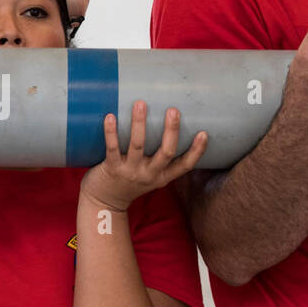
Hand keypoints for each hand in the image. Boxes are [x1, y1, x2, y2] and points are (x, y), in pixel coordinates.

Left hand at [80, 101, 207, 211]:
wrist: (104, 202)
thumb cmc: (129, 182)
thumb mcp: (149, 175)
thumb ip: (157, 156)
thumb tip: (168, 121)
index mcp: (162, 177)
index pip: (185, 165)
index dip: (196, 151)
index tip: (204, 133)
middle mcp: (148, 175)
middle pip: (166, 153)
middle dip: (171, 131)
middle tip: (173, 110)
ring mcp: (130, 172)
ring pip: (138, 146)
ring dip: (139, 123)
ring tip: (141, 104)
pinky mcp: (111, 168)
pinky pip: (112, 148)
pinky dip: (111, 132)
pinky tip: (110, 117)